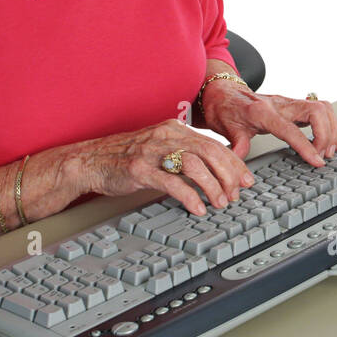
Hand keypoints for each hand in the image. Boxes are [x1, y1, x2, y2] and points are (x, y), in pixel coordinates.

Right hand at [76, 119, 254, 215]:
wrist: (91, 161)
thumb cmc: (127, 157)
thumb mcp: (160, 148)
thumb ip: (185, 154)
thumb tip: (214, 171)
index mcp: (174, 129)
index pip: (214, 143)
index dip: (233, 163)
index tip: (246, 180)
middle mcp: (166, 136)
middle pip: (209, 152)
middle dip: (228, 175)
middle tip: (236, 194)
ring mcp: (152, 151)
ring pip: (193, 165)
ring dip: (212, 186)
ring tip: (220, 203)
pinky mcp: (139, 169)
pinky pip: (171, 182)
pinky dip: (189, 196)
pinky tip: (198, 207)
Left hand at [200, 84, 336, 167]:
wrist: (223, 93)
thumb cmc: (225, 108)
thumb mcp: (226, 128)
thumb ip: (237, 143)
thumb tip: (240, 158)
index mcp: (264, 111)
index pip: (291, 129)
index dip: (307, 146)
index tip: (317, 160)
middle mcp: (281, 104)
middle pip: (317, 111)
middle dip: (326, 134)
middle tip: (324, 155)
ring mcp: (289, 104)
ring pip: (323, 108)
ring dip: (332, 129)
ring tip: (330, 150)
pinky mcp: (294, 107)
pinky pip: (321, 110)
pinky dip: (330, 124)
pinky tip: (330, 139)